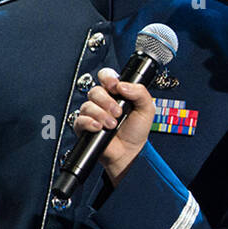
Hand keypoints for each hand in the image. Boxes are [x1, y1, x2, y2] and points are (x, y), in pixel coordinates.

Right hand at [72, 67, 157, 184]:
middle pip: (95, 91)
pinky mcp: (84, 127)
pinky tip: (99, 127)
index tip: (115, 86)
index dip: (108, 78)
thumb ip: (140, 92)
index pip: (106, 76)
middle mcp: (103, 102)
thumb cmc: (136, 131)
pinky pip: (80, 119)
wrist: (129, 152)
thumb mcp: (147, 109)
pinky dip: (90, 122)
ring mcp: (93, 114)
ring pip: (87, 105)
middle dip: (107, 101)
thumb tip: (123, 85)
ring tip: (112, 124)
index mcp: (117, 94)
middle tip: (118, 112)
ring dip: (101, 114)